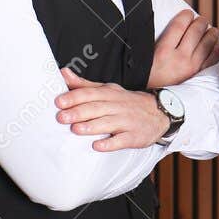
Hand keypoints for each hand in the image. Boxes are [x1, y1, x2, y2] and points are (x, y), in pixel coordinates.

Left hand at [56, 68, 170, 150]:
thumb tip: (63, 73)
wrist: (159, 113)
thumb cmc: (126, 102)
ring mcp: (127, 121)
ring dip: (91, 126)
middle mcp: (117, 106)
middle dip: (78, 112)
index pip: (90, 93)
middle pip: (97, 108)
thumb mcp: (107, 90)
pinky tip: (98, 146)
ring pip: (108, 123)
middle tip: (61, 117)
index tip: (59, 102)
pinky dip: (110, 143)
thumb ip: (84, 85)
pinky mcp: (134, 136)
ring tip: (76, 129)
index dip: (74, 97)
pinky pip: (121, 140)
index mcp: (109, 93)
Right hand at [147, 9, 218, 88]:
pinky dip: (217, 49)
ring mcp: (191, 67)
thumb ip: (159, 41)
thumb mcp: (147, 57)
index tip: (187, 13)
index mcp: (163, 51)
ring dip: (211, 33)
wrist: (154, 100)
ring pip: (207, 44)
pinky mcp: (197, 75)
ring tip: (212, 30)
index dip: (185, 16)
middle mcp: (179, 58)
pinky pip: (212, 59)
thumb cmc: (147, 76)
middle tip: (201, 19)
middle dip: (200, 22)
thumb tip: (174, 27)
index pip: (179, 26)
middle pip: (195, 32)